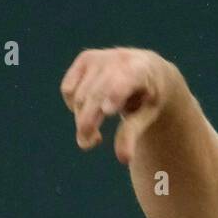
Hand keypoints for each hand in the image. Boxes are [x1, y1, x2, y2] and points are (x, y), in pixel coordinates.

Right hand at [60, 47, 175, 164]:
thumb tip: (123, 159)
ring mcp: (99, 58)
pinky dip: (74, 106)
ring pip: (79, 95)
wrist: (147, 70)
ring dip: (82, 119)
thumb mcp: (147, 115)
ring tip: (95, 138)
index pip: (124, 81)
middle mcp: (118, 60)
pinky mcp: (84, 60)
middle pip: (95, 94)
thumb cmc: (149, 97)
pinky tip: (90, 113)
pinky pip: (69, 89)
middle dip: (87, 120)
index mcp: (141, 70)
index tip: (107, 111)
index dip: (115, 94)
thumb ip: (133, 133)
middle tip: (86, 145)